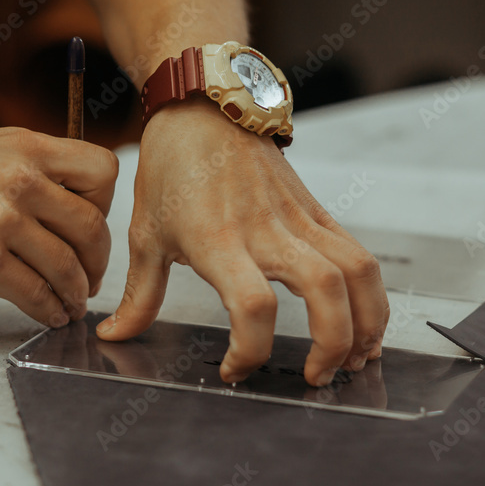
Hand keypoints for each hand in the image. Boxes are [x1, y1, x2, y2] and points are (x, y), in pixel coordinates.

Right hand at [0, 127, 117, 326]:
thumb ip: (29, 169)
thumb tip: (64, 207)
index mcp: (26, 146)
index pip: (102, 172)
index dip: (105, 205)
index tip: (92, 226)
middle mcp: (21, 179)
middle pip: (92, 227)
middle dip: (97, 262)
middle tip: (90, 277)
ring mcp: (2, 220)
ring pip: (67, 267)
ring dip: (76, 293)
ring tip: (72, 303)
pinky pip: (34, 293)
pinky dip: (49, 310)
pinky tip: (48, 313)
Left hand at [96, 101, 389, 386]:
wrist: (203, 108)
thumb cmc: (171, 167)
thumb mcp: (145, 233)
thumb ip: (138, 295)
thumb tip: (114, 334)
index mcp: (217, 240)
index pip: (252, 306)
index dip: (249, 351)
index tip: (232, 370)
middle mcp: (266, 230)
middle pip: (325, 291)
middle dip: (331, 345)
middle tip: (314, 378)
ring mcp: (298, 218)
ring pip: (356, 272)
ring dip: (366, 322)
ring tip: (355, 359)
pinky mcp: (316, 211)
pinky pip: (358, 253)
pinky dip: (370, 293)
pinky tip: (364, 322)